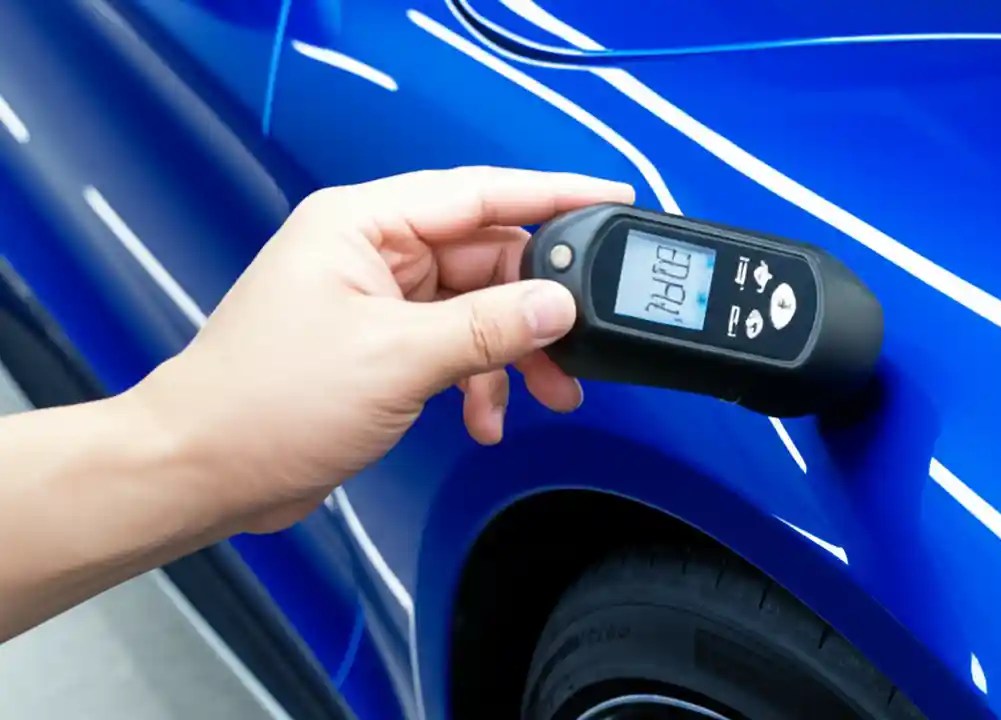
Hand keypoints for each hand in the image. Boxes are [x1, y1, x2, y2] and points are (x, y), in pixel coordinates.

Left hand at [129, 166, 633, 532]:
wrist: (205, 470)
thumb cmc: (262, 402)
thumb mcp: (396, 358)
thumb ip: (488, 327)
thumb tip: (557, 305)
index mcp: (364, 223)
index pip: (480, 193)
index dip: (553, 195)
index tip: (611, 199)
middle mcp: (372, 252)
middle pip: (487, 257)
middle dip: (536, 305)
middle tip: (578, 342)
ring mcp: (377, 301)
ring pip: (477, 308)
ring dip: (511, 353)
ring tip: (546, 392)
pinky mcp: (381, 346)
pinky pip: (455, 347)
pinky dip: (478, 380)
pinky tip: (483, 415)